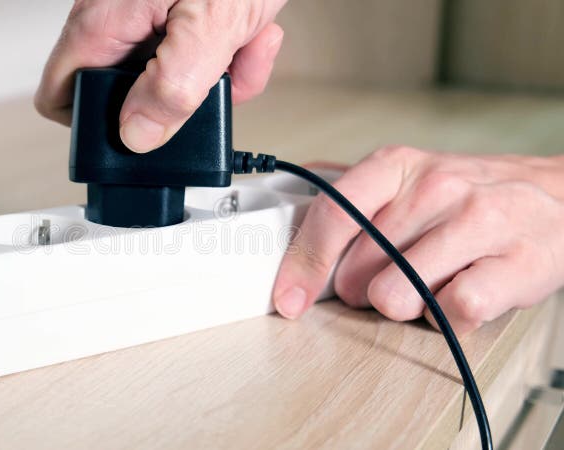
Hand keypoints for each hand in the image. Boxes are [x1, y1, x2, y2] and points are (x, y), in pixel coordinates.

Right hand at [35, 0, 286, 151]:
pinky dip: (229, 53)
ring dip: (213, 78)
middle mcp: (117, 15)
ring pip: (167, 76)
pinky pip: (194, 51)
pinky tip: (253, 37)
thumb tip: (137, 134)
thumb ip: (172, 87)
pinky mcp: (179, 9)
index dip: (88, 126)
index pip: (59, 95)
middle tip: (209, 94)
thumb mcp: (211, 25)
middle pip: (124, 91)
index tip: (131, 139)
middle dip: (173, 102)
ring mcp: (148, 12)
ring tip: (243, 56)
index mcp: (104, 19)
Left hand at [274, 147, 563, 333]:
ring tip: (427, 285)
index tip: (287, 299)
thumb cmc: (473, 196)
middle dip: (361, 289)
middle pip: (359, 270)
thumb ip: (349, 196)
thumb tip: (290, 211)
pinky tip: (458, 295)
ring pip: (397, 295)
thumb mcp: (407, 178)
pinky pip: (451, 313)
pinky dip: (446, 318)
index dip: (302, 264)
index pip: (332, 215)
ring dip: (404, 305)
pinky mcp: (517, 263)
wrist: (561, 198)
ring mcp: (479, 222)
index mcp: (396, 166)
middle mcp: (436, 187)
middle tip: (389, 278)